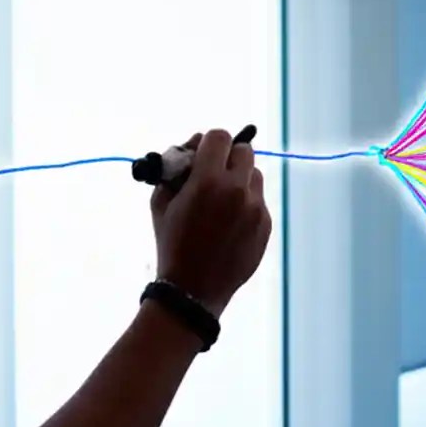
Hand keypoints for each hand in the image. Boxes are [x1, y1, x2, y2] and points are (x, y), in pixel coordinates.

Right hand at [149, 129, 271, 317]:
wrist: (192, 289)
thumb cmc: (171, 243)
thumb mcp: (160, 202)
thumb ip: (175, 168)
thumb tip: (191, 146)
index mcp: (208, 180)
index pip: (219, 136)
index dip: (208, 143)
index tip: (202, 155)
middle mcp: (237, 190)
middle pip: (244, 151)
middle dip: (227, 157)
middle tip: (214, 172)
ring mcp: (256, 209)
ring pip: (255, 175)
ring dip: (240, 179)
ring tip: (222, 200)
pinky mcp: (265, 226)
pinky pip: (259, 201)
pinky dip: (246, 203)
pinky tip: (229, 223)